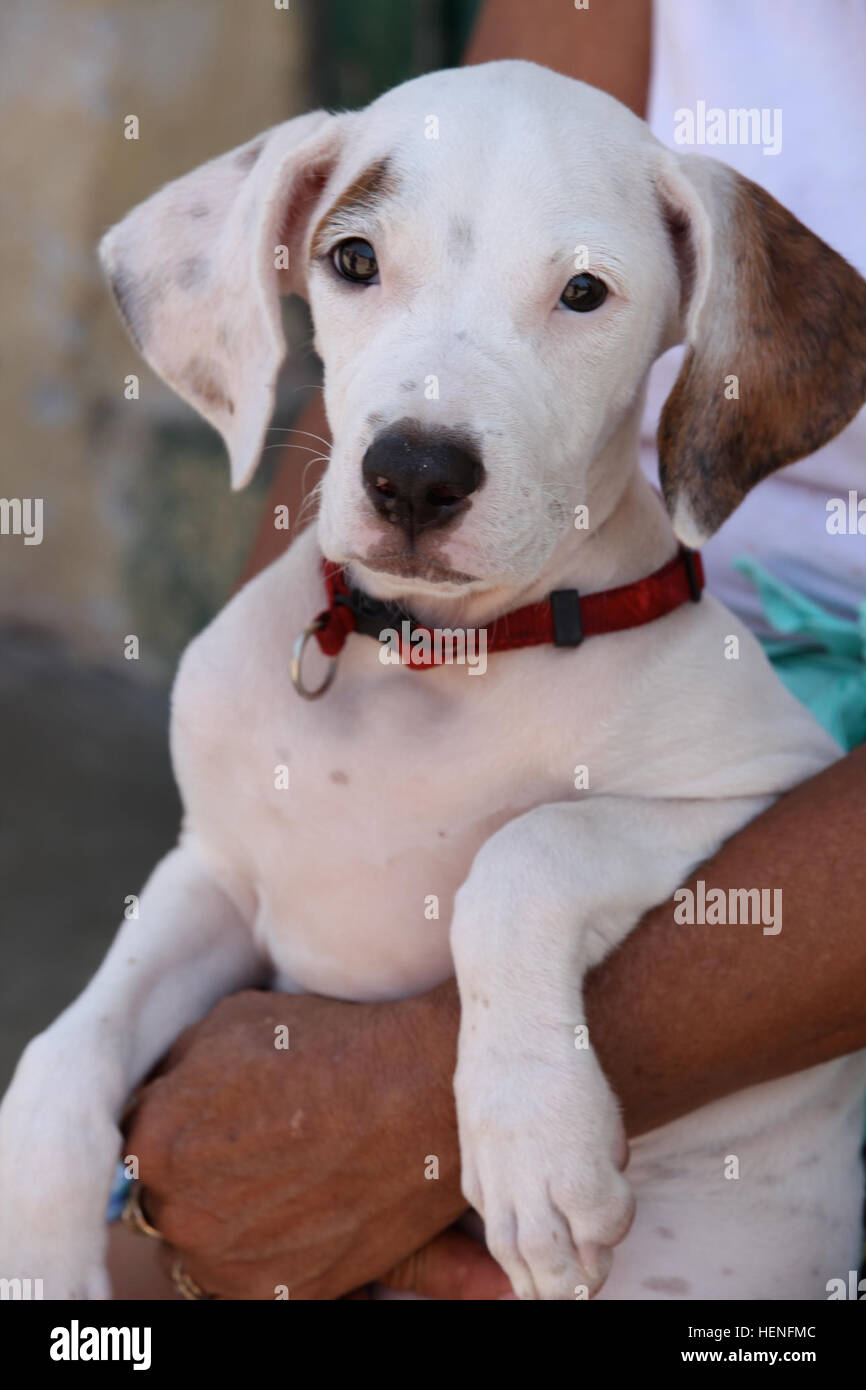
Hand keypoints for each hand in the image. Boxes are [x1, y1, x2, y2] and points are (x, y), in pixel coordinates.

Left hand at [122, 984, 507, 1298]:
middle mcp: (182, 1215)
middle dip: (199, 1174)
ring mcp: (232, 1264)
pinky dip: (272, 1250)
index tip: (216, 1116)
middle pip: (169, 1201)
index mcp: (156, 1143)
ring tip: (285, 1174)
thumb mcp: (230, 1023)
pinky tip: (307, 1204)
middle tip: (254, 1142)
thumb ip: (178, 1071)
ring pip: (207, 1247)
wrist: (423, 1092)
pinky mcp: (284, 1295)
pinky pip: (252, 1277)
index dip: (178, 1123)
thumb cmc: (329, 1045)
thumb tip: (161, 1096)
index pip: (139, 1144)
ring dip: (230, 1219)